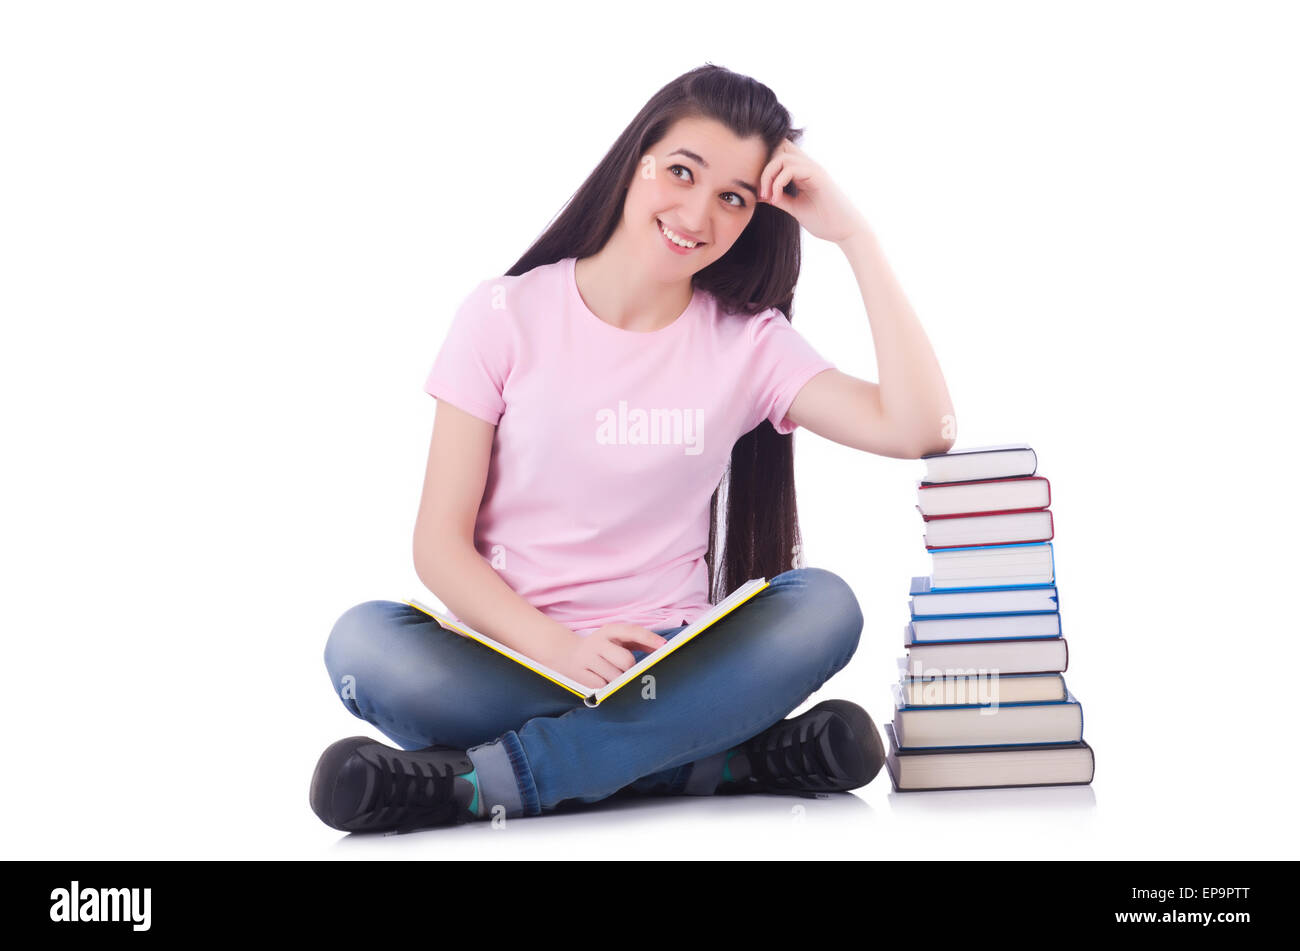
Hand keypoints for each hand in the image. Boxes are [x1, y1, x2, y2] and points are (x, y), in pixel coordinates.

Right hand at [542, 623, 668, 689]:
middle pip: (626, 661)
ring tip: (609, 675)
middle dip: (630, 669)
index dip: (650, 639)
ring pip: (615, 677)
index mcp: (609, 631)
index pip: (633, 632)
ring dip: (617, 680)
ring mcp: (587, 659)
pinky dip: (606, 687)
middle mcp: (597, 642)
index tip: (664, 647)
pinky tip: (599, 680)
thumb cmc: (602, 648)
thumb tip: (661, 647)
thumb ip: (639, 641)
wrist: (566, 654)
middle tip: (624, 670)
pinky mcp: (580, 675)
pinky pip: (603, 687)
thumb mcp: (617, 639)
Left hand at [759, 138, 869, 243]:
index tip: (760, 192)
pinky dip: (778, 183)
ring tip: (767, 197)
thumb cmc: (824, 221)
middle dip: (763, 168)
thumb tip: (761, 194)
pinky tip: (776, 200)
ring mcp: (814, 169)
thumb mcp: (796, 208)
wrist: (846, 231)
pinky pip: (790, 169)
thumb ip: (780, 198)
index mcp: (803, 172)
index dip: (764, 167)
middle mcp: (808, 166)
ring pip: (782, 157)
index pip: (780, 154)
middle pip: (779, 148)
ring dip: (768, 177)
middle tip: (761, 193)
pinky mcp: (818, 176)